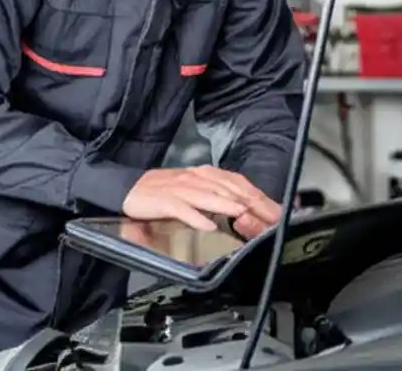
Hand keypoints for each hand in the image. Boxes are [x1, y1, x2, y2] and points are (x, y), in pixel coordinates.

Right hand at [123, 165, 279, 233]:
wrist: (129, 188)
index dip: (256, 196)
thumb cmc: (162, 192)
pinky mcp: (163, 201)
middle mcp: (194, 179)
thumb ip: (216, 196)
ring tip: (241, 214)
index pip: (235, 183)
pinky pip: (182, 209)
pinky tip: (207, 226)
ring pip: (207, 196)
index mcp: (204, 175)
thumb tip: (242, 207)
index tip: (272, 211)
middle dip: (248, 202)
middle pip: (226, 189)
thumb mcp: (193, 190)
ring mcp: (179, 189)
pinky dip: (196, 217)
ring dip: (226, 205)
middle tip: (266, 217)